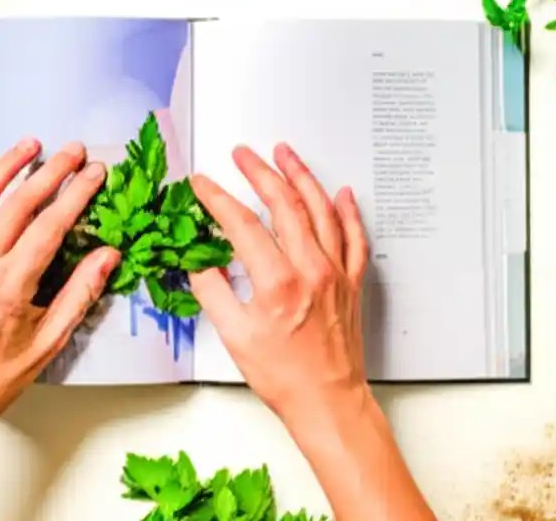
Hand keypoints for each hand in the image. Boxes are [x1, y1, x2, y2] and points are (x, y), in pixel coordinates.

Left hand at [0, 138, 119, 421]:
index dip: (76, 195)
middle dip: (50, 173)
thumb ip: (80, 293)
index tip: (95, 174)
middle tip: (73, 153)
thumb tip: (108, 256)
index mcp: (9, 288)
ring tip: (28, 144)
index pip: (50, 227)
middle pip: (18, 206)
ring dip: (3, 167)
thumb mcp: (50, 340)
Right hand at [189, 143, 435, 520]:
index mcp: (277, 281)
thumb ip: (213, 290)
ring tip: (286, 154)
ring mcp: (335, 272)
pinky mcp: (351, 282)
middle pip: (284, 204)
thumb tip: (200, 260)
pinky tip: (341, 194)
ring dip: (302, 177)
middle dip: (260, 172)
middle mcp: (310, 269)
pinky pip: (354, 237)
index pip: (241, 224)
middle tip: (243, 154)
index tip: (203, 184)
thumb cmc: (284, 377)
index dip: (218, 198)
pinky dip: (348, 212)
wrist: (328, 401)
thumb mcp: (234, 335)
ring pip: (321, 210)